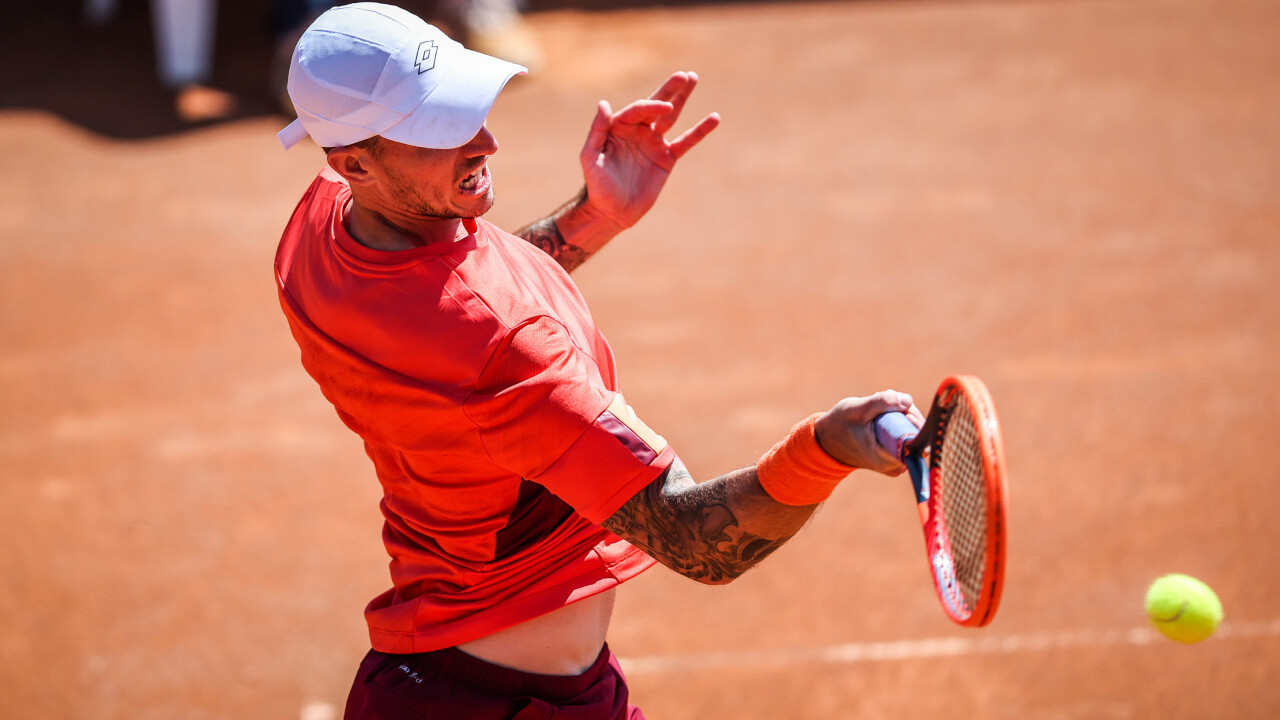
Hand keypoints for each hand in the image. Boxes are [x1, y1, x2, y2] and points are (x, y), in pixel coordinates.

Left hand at [577, 71, 720, 232]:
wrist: (612, 212)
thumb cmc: (597, 186)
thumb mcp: (590, 157)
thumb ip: (597, 130)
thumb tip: (604, 103)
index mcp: (618, 127)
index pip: (638, 110)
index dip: (651, 106)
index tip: (665, 108)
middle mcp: (637, 131)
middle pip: (655, 105)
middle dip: (669, 90)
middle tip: (684, 75)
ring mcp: (653, 143)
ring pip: (671, 117)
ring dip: (682, 98)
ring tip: (693, 78)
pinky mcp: (667, 158)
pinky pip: (686, 142)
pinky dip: (700, 130)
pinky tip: (714, 118)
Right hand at [813, 391, 924, 474]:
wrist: (827, 440)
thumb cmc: (840, 424)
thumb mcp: (858, 408)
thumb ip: (883, 402)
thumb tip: (909, 401)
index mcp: (887, 459)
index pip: (917, 440)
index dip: (913, 420)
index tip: (901, 408)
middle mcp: (896, 466)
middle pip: (917, 435)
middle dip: (904, 414)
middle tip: (883, 404)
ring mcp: (896, 464)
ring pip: (911, 434)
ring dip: (899, 417)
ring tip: (877, 411)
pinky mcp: (895, 458)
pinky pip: (905, 437)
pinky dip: (896, 424)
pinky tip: (879, 418)